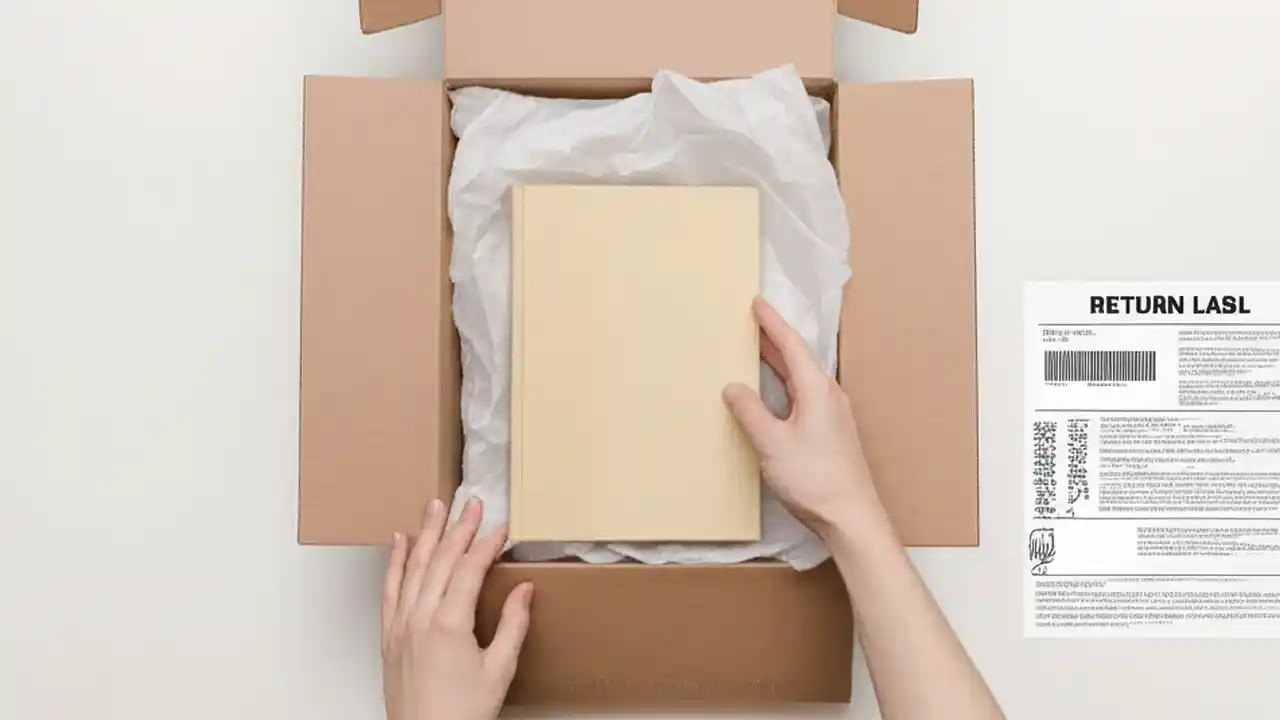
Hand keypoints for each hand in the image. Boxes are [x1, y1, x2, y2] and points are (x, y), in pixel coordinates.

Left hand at [382, 497, 533, 719]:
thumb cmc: (461, 715)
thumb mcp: (499, 670)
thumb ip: (513, 625)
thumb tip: (525, 590)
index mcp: (450, 623)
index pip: (470, 568)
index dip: (487, 544)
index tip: (501, 528)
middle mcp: (420, 618)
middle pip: (441, 559)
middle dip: (458, 528)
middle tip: (471, 504)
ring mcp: (400, 625)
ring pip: (413, 567)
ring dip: (426, 533)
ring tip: (434, 507)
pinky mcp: (389, 636)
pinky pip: (390, 589)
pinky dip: (395, 563)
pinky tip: (400, 543)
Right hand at [722, 297, 883, 536]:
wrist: (851, 517)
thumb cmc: (814, 478)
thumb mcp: (772, 443)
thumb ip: (750, 412)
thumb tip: (734, 388)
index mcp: (816, 389)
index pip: (792, 345)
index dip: (772, 323)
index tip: (757, 303)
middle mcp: (829, 396)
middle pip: (799, 359)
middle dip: (774, 340)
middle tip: (752, 324)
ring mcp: (833, 416)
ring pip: (802, 379)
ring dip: (780, 364)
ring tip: (758, 354)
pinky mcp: (832, 434)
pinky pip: (805, 397)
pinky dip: (786, 387)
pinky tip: (774, 397)